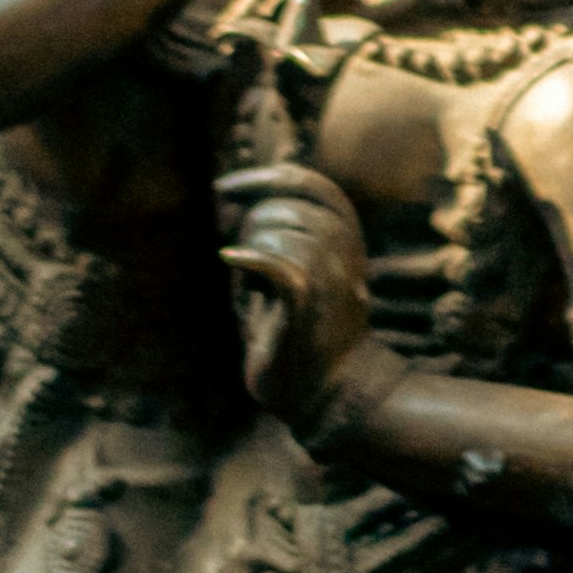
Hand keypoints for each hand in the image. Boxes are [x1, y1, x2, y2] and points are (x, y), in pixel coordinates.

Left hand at [218, 161, 377, 428]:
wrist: (329, 394)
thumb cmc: (304, 338)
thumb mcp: (301, 279)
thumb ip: (287, 243)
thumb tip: (252, 205)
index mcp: (346, 247)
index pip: (317, 187)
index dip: (270, 177)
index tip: (226, 187)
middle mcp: (345, 260)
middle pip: (297, 207)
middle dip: (255, 220)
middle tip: (243, 255)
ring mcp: (331, 284)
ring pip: (288, 234)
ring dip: (254, 246)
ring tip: (247, 280)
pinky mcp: (307, 310)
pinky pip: (283, 267)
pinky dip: (252, 258)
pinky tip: (231, 261)